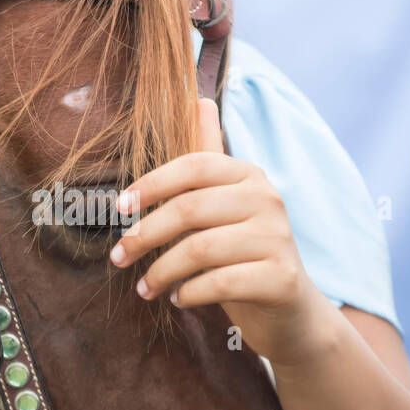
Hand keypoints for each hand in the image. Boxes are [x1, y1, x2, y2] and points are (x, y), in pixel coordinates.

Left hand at [109, 99, 336, 367]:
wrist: (291, 310)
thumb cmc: (244, 253)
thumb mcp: (224, 205)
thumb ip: (209, 158)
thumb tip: (199, 99)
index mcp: (248, 175)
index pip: (193, 165)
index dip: (151, 184)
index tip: (118, 209)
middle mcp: (268, 199)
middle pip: (189, 209)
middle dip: (145, 235)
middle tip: (119, 258)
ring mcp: (278, 238)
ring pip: (200, 249)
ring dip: (162, 271)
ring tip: (145, 288)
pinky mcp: (281, 278)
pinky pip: (220, 283)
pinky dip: (189, 293)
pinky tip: (178, 299)